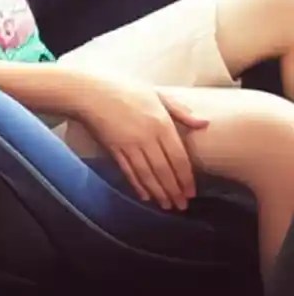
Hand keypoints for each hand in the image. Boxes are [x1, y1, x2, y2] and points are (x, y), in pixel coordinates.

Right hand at [76, 76, 208, 210]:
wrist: (91, 92)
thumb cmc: (126, 89)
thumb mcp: (158, 94)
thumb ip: (181, 111)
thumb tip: (204, 124)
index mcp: (161, 124)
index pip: (178, 158)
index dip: (185, 178)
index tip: (191, 193)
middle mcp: (147, 138)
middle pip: (164, 170)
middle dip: (173, 190)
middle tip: (181, 206)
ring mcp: (128, 145)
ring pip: (146, 174)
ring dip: (157, 192)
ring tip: (165, 206)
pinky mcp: (113, 149)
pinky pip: (128, 171)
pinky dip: (137, 185)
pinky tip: (144, 195)